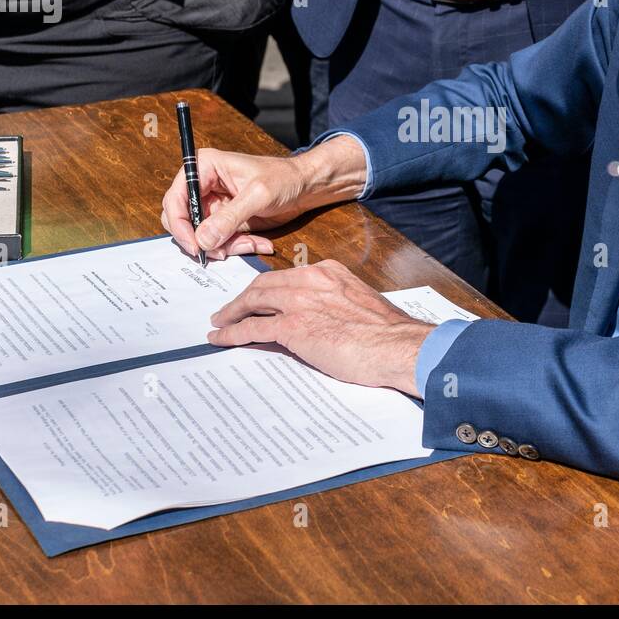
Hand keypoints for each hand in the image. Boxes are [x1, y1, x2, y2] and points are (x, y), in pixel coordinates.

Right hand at [159, 136, 368, 259]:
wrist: (304, 187)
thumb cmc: (284, 178)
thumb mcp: (258, 196)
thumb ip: (229, 218)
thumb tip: (203, 239)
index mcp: (204, 167)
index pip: (176, 198)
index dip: (180, 224)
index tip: (195, 245)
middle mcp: (203, 186)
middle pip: (183, 221)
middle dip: (203, 240)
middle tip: (222, 252)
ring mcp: (213, 205)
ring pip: (202, 236)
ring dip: (226, 246)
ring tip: (252, 243)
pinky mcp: (224, 221)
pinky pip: (220, 242)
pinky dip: (237, 247)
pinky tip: (259, 243)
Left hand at [208, 260, 429, 395]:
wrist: (398, 346)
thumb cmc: (388, 333)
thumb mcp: (359, 305)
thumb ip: (335, 304)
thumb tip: (322, 320)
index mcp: (329, 272)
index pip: (288, 277)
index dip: (268, 288)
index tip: (258, 297)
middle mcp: (312, 280)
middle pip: (264, 285)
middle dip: (243, 298)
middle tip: (229, 310)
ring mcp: (300, 302)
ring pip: (254, 301)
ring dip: (232, 313)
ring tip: (220, 323)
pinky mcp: (293, 327)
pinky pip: (252, 328)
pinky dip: (232, 333)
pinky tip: (221, 339)